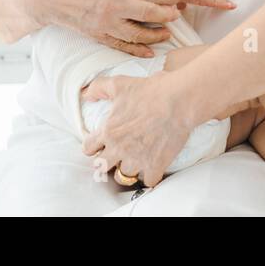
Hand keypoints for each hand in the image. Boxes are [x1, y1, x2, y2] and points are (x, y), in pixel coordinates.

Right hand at [44, 0, 235, 55]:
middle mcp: (113, 6)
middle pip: (150, 12)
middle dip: (168, 13)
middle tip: (178, 11)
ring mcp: (106, 23)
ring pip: (139, 34)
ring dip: (156, 34)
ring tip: (168, 32)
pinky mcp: (98, 34)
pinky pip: (122, 46)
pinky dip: (137, 50)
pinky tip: (149, 51)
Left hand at [81, 71, 192, 187]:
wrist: (179, 100)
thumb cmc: (151, 90)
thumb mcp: (119, 84)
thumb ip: (98, 88)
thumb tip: (85, 95)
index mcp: (108, 131)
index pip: (88, 149)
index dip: (94, 146)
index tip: (102, 143)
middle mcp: (119, 149)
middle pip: (101, 167)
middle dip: (107, 161)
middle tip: (117, 154)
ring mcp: (137, 160)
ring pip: (123, 176)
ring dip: (129, 169)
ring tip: (136, 160)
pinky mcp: (155, 166)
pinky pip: (147, 182)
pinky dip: (150, 176)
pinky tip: (153, 166)